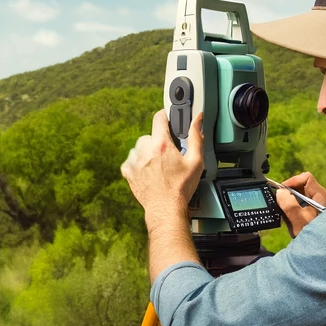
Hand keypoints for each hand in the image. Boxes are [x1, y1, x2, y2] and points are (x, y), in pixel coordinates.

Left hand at [121, 110, 204, 224]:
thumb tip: (197, 120)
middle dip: (159, 141)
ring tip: (160, 166)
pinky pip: (132, 160)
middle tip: (169, 155)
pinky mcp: (128, 171)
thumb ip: (196, 137)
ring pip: (140, 147)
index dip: (166, 116)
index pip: (159, 117)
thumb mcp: (196, 162)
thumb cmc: (180, 188)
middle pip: (151, 135)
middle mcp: (144, 150)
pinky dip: (139, 163)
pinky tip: (150, 172)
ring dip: (148, 152)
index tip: (169, 120)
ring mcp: (134, 161)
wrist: (165, 209)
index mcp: (161, 145)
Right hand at [276, 171, 325, 237]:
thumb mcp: (297, 220)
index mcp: (320, 196)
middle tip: (281, 200)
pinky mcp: (310, 207)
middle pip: (301, 184)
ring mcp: (315, 201)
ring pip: (298, 191)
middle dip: (289, 191)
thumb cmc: (310, 234)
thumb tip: (280, 192)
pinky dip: (291, 203)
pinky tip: (288, 213)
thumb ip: (288, 205)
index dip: (292, 181)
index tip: (282, 190)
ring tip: (284, 209)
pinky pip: (298, 199)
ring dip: (289, 198)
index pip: (306, 178)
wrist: (314, 246)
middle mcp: (319, 196)